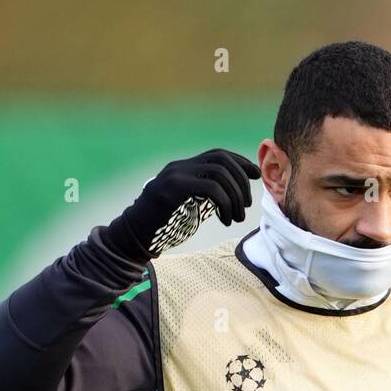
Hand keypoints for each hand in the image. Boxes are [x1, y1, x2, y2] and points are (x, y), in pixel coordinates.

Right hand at [118, 149, 260, 255]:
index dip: (241, 162)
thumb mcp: (189, 206)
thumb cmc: (162, 225)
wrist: (134, 235)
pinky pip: (210, 188)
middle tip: (246, 206)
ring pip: (219, 174)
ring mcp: (175, 175)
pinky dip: (225, 204)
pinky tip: (225, 220)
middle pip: (222, 160)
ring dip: (235, 197)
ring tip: (237, 218)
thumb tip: (234, 196)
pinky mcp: (173, 189)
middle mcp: (180, 166)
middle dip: (241, 182)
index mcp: (184, 167)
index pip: (218, 154)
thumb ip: (207, 197)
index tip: (256, 175)